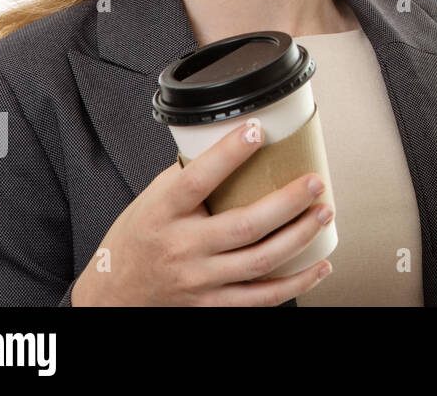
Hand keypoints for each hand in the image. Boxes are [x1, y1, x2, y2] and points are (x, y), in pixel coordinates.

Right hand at [71, 119, 334, 304]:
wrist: (113, 296)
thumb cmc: (137, 239)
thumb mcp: (152, 199)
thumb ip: (188, 177)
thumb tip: (233, 144)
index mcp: (163, 213)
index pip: (196, 180)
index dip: (228, 154)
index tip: (256, 130)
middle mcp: (182, 248)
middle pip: (245, 225)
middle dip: (288, 202)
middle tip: (314, 182)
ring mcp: (199, 281)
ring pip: (261, 261)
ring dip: (301, 236)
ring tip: (323, 212)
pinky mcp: (212, 305)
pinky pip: (262, 298)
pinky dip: (297, 283)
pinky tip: (320, 266)